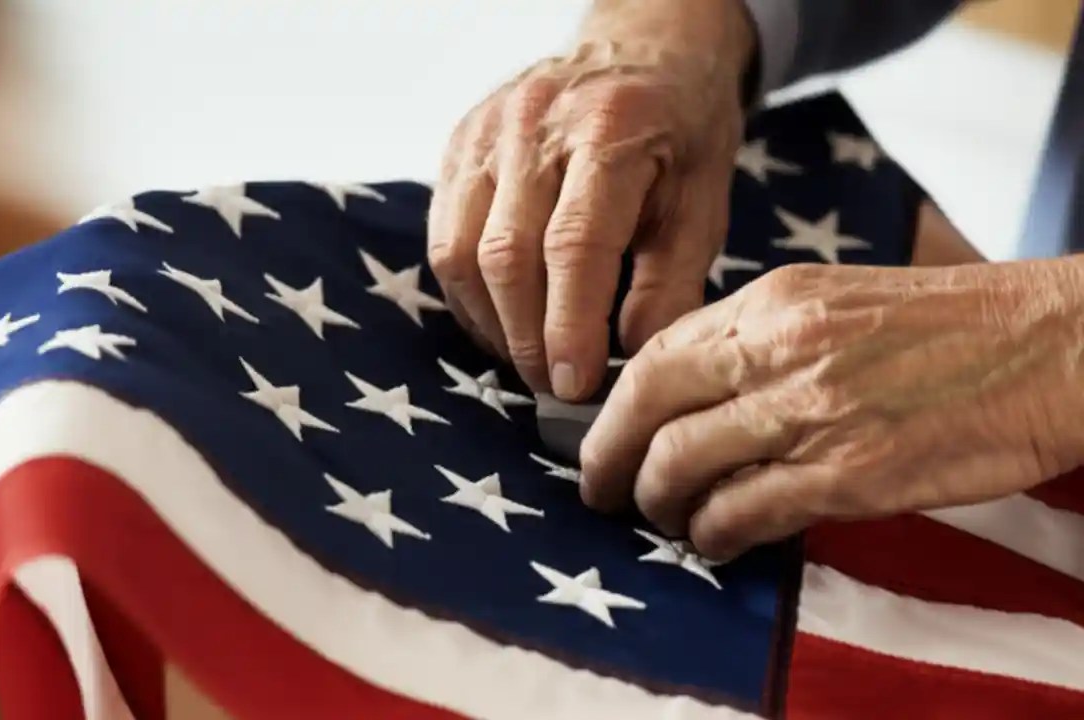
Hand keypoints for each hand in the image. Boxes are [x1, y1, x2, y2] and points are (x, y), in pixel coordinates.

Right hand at [427, 0, 756, 399]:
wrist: (643, 48)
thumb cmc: (680, 130)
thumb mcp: (703, 200)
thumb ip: (672, 282)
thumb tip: (632, 359)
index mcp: (611, 128)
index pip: (573, 245)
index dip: (568, 326)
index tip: (576, 385)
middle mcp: (536, 121)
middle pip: (506, 254)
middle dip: (526, 337)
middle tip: (555, 384)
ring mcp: (488, 129)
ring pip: (460, 250)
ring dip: (491, 321)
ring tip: (528, 357)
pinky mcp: (460, 142)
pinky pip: (443, 233)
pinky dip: (469, 292)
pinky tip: (502, 319)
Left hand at [579, 260, 1083, 560]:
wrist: (1051, 344)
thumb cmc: (950, 324)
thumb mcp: (837, 300)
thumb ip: (760, 339)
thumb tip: (691, 396)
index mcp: (775, 299)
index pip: (655, 353)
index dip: (613, 407)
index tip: (600, 439)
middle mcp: (780, 348)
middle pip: (649, 405)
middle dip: (608, 458)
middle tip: (602, 492)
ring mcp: (813, 410)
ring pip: (684, 462)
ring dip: (659, 503)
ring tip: (665, 521)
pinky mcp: (852, 471)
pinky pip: (746, 510)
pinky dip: (714, 533)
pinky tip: (716, 541)